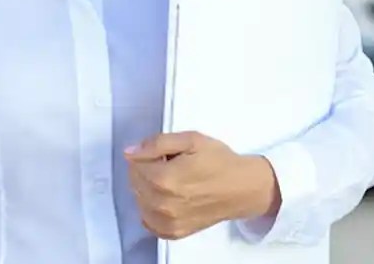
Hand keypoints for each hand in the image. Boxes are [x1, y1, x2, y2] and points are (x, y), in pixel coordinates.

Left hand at [124, 131, 278, 240]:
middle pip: (135, 182)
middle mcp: (163, 204)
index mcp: (164, 179)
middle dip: (147, 170)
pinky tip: (166, 199)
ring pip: (139, 201)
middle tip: (169, 165)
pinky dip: (151, 210)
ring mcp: (168, 221)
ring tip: (171, 181)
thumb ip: (157, 144)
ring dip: (148, 189)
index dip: (147, 154)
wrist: (243, 188)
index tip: (164, 154)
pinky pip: (149, 222)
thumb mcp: (190, 140)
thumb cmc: (219, 161)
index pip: (134, 163)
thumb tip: (130, 152)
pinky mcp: (175, 232)